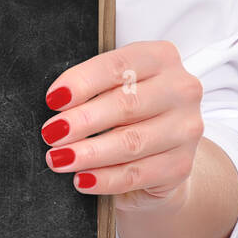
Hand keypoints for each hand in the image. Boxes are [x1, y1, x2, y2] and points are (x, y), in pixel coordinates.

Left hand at [40, 41, 203, 211]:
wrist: (159, 154)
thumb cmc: (127, 114)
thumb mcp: (110, 89)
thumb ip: (91, 89)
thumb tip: (56, 103)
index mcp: (160, 58)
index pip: (117, 66)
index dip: (82, 83)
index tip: (53, 100)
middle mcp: (180, 90)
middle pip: (125, 104)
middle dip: (82, 121)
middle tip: (51, 133)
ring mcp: (186, 128)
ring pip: (131, 142)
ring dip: (89, 153)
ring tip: (59, 159)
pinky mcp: (181, 165)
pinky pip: (136, 174)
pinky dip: (104, 179)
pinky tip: (82, 180)